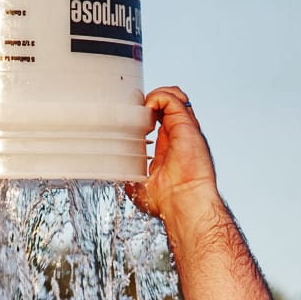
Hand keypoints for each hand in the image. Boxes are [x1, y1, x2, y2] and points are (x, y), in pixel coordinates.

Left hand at [132, 86, 220, 220]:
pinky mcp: (186, 125)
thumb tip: (114, 171)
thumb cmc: (166, 202)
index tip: (131, 118)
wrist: (183, 204)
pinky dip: (157, 98)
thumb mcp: (139, 184)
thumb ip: (129, 173)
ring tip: (143, 111)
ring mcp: (184, 128)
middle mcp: (179, 134)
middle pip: (170, 102)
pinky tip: (147, 114)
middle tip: (135, 112)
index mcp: (169, 146)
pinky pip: (173, 98)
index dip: (147, 112)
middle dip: (151, 100)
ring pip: (174, 95)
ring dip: (155, 96)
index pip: (162, 117)